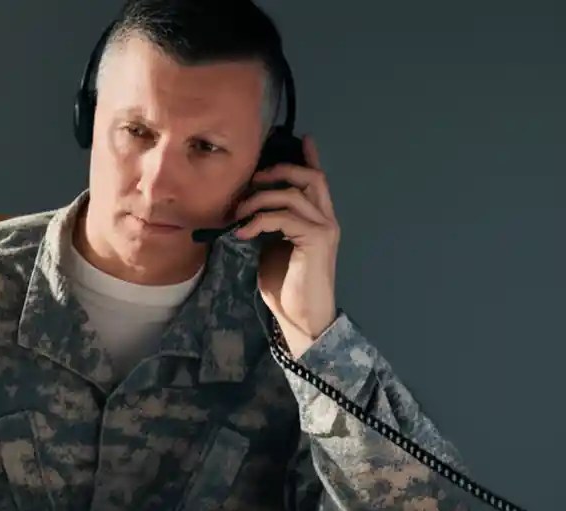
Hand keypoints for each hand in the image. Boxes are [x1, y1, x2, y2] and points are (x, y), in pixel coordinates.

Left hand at [231, 134, 340, 357]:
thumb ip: (271, 225)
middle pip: (309, 177)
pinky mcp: (316, 240)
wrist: (301, 318)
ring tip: (238, 213)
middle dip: (278, 171)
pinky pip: (283, 217)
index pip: (317, 180)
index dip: (310, 157)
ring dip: (259, 199)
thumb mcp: (273, 248)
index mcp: (318, 220)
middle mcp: (326, 220)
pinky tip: (242, 232)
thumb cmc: (287, 288)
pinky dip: (258, 220)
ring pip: (292, 194)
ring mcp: (324, 229)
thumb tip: (249, 209)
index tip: (301, 137)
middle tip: (252, 179)